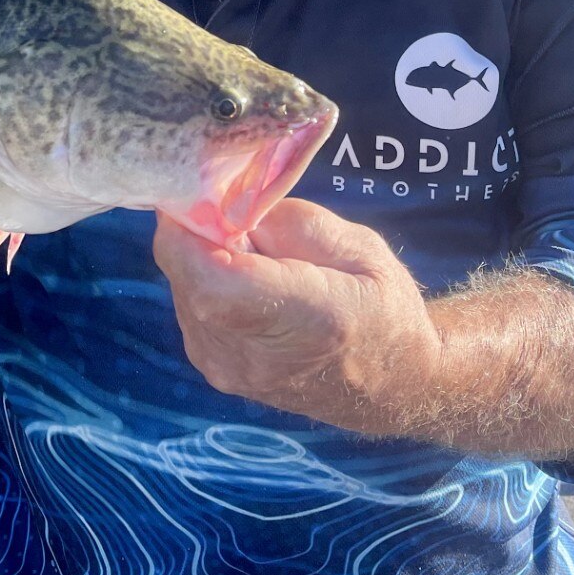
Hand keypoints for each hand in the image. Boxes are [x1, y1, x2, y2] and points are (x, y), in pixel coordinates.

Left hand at [151, 199, 444, 437]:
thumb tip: (224, 202)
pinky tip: (245, 277)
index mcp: (309, 321)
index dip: (190, 228)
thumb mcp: (360, 245)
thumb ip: (290, 220)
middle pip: (188, 277)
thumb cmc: (384, 306)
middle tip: (232, 204)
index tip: (203, 186)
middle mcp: (257, 357)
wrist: (391, 388)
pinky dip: (206, 278)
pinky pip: (189, 304)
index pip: (211, 281)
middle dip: (198, 229)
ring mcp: (229, 370)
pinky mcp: (214, 370)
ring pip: (182, 286)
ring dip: (202, 254)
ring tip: (252, 249)